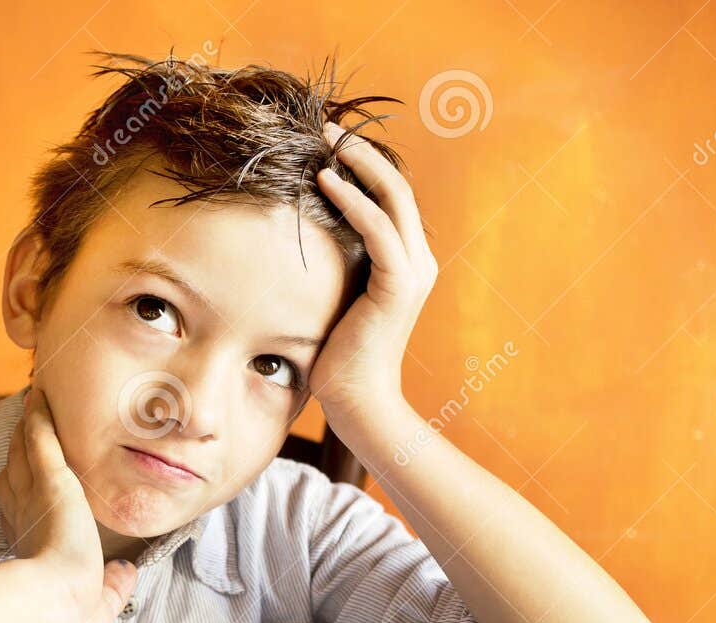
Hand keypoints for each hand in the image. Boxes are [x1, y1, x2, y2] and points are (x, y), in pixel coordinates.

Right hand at [0, 385, 138, 622]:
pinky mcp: (52, 480)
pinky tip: (39, 394)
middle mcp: (26, 515)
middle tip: (27, 424)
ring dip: (28, 426)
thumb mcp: (100, 606)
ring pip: (25, 449)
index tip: (30, 480)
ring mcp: (35, 494)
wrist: (57, 606)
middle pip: (17, 470)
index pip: (23, 509)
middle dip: (21, 448)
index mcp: (34, 545)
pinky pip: (41, 437)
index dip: (24, 491)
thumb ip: (114, 586)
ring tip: (34, 400)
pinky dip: (38, 415)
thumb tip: (126, 572)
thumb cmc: (70, 618)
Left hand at [309, 121, 439, 425]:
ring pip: (392, 198)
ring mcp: (413, 271)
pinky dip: (354, 201)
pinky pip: (378, 230)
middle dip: (362, 151)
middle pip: (397, 186)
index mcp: (406, 261)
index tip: (329, 140)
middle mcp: (418, 260)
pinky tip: (326, 180)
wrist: (358, 402)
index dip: (364, 163)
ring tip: (327, 140)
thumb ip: (332, 266)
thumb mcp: (333, 299)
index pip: (390, 197)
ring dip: (359, 163)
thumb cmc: (337, 357)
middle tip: (327, 126)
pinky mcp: (398, 285)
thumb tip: (297, 239)